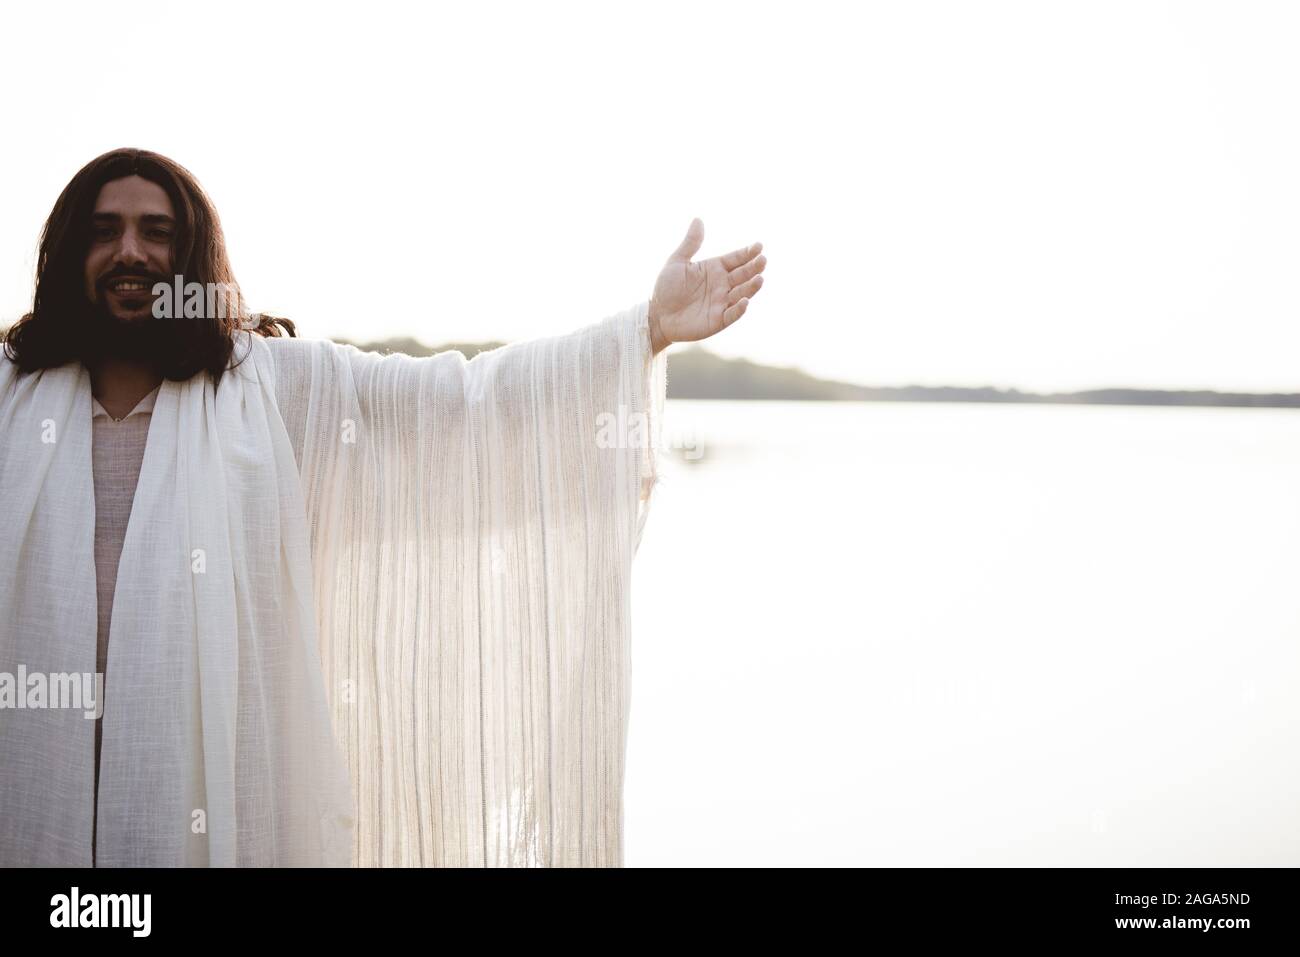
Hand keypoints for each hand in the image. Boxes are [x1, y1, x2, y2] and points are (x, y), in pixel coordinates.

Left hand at [648, 218, 765, 354]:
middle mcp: (722, 284)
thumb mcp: (677, 262)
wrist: (658, 315)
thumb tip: (698, 219)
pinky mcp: (718, 320)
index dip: (748, 253)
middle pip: (743, 274)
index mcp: (715, 268)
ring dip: (751, 287)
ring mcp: (722, 303)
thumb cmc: (666, 288)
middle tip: (763, 260)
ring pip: (742, 293)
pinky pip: (732, 314)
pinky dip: (739, 309)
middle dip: (754, 268)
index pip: (736, 259)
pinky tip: (745, 301)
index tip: (759, 246)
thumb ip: (690, 243)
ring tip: (759, 279)